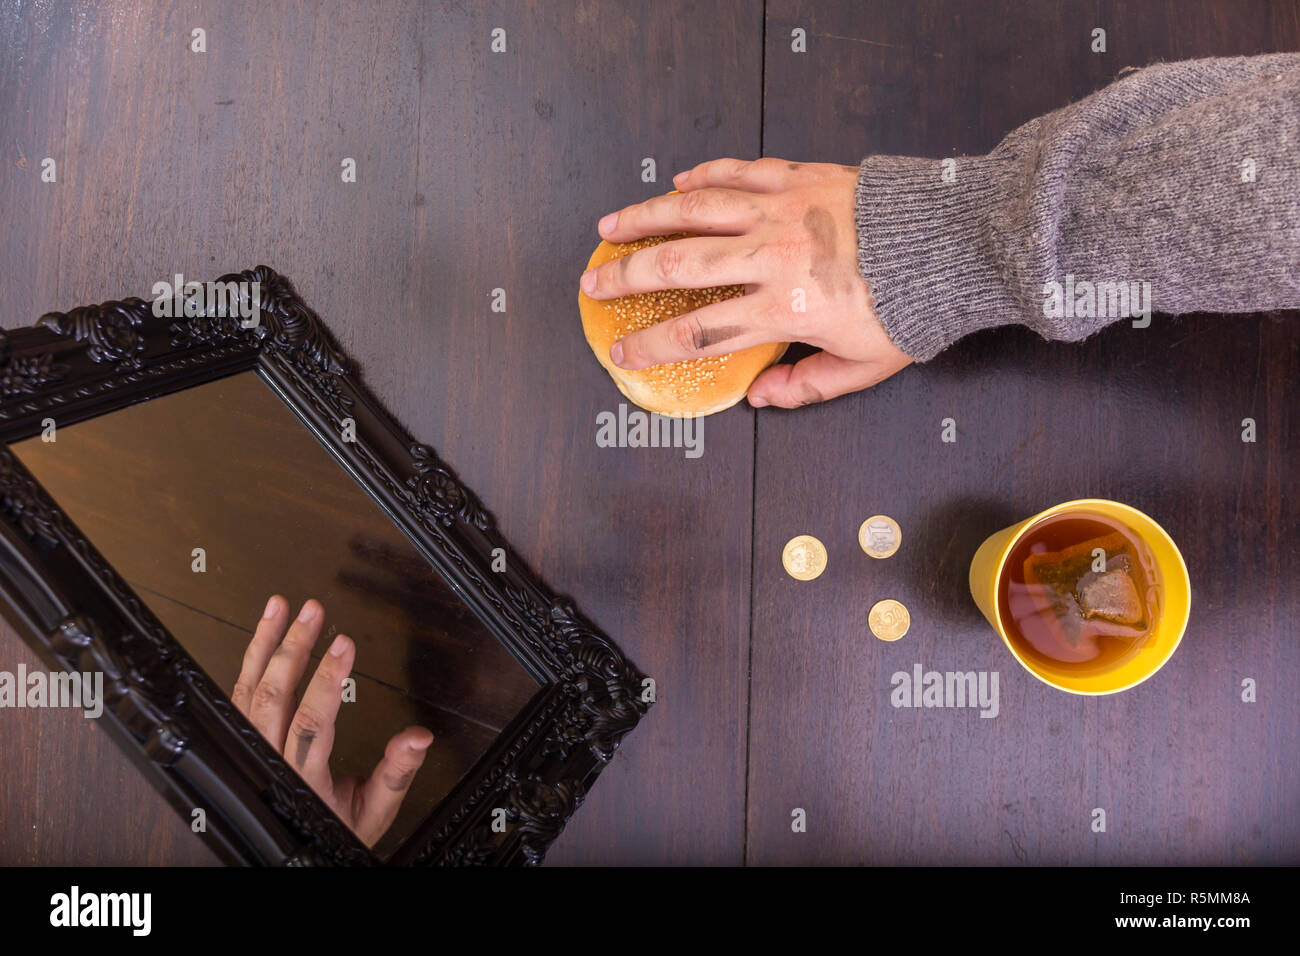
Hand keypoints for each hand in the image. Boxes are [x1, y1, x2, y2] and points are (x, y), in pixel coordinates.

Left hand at [232, 595, 433, 847]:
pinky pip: (239, 695)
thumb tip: (419, 736)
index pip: (312, 720)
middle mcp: (270, 760)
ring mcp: (252, 748)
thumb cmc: (335, 830)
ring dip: (265, 644)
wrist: (294, 854)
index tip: (344, 643)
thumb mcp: (373, 812)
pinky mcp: (245, 738)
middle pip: (275, 696)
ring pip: (249, 691)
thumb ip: (395, 774)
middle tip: (313, 611)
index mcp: (304, 779)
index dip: (327, 678)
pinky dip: (249, 660)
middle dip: (295, 648)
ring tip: (280, 608)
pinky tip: (263, 635)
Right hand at [580, 157, 912, 407]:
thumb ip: (807, 385)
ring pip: (694, 209)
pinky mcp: (798, 177)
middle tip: (594, 283)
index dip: (650, 345)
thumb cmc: (911, 304)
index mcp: (785, 307)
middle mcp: (773, 255)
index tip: (621, 347)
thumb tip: (760, 396)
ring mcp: (781, 210)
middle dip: (626, 276)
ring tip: (610, 225)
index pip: (698, 334)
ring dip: (645, 217)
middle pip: (677, 264)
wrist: (953, 241)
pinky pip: (736, 171)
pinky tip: (677, 183)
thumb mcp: (864, 365)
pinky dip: (703, 176)